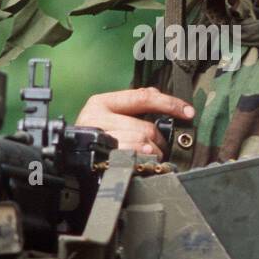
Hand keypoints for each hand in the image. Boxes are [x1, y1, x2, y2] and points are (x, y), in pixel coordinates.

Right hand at [75, 87, 194, 159]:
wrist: (69, 159)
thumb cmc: (95, 136)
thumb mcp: (111, 115)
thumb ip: (134, 104)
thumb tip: (160, 97)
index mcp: (102, 102)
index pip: (144, 97)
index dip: (170, 104)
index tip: (188, 112)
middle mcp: (97, 117)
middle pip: (145, 127)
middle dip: (159, 140)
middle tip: (160, 148)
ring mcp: (97, 138)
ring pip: (141, 143)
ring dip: (152, 153)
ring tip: (149, 156)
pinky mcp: (99, 157)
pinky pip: (131, 158)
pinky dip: (142, 160)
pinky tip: (141, 162)